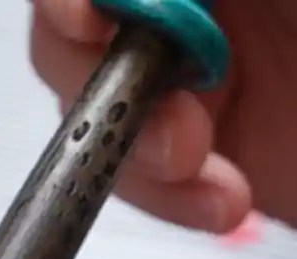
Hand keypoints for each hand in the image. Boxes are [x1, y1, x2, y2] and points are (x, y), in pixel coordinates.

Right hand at [30, 0, 296, 236]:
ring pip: (93, 113)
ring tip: (195, 162)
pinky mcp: (207, 159)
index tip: (85, 17)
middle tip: (156, 99)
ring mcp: (195, 83)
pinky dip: (167, 201)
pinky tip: (222, 197)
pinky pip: (140, 183)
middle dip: (96, 73)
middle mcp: (189, 9)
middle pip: (74, 35)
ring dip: (130, 149)